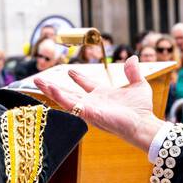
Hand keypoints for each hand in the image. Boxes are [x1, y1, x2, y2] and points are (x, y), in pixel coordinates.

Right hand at [33, 54, 162, 152]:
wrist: (144, 124)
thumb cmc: (142, 110)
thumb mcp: (139, 86)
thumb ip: (134, 73)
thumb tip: (134, 59)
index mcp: (103, 95)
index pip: (87, 85)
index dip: (78, 78)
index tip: (70, 71)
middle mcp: (94, 102)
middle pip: (70, 94)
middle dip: (54, 87)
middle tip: (39, 79)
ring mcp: (90, 108)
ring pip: (66, 99)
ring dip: (51, 90)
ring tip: (37, 81)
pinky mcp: (89, 113)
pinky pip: (71, 105)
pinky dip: (60, 97)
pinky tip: (50, 89)